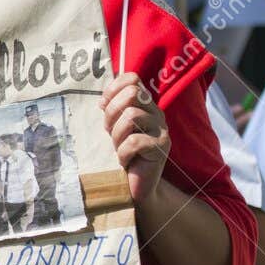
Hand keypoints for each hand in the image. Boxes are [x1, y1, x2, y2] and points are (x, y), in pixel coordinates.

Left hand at [101, 72, 168, 202]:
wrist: (137, 185)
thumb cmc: (124, 155)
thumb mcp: (114, 129)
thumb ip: (112, 111)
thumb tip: (103, 101)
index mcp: (144, 105)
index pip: (132, 79)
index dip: (112, 90)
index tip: (103, 107)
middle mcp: (155, 112)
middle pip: (131, 93)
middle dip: (112, 114)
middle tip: (110, 133)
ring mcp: (161, 129)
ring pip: (131, 116)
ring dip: (117, 136)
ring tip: (119, 149)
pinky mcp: (162, 146)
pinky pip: (134, 142)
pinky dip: (123, 153)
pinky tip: (125, 161)